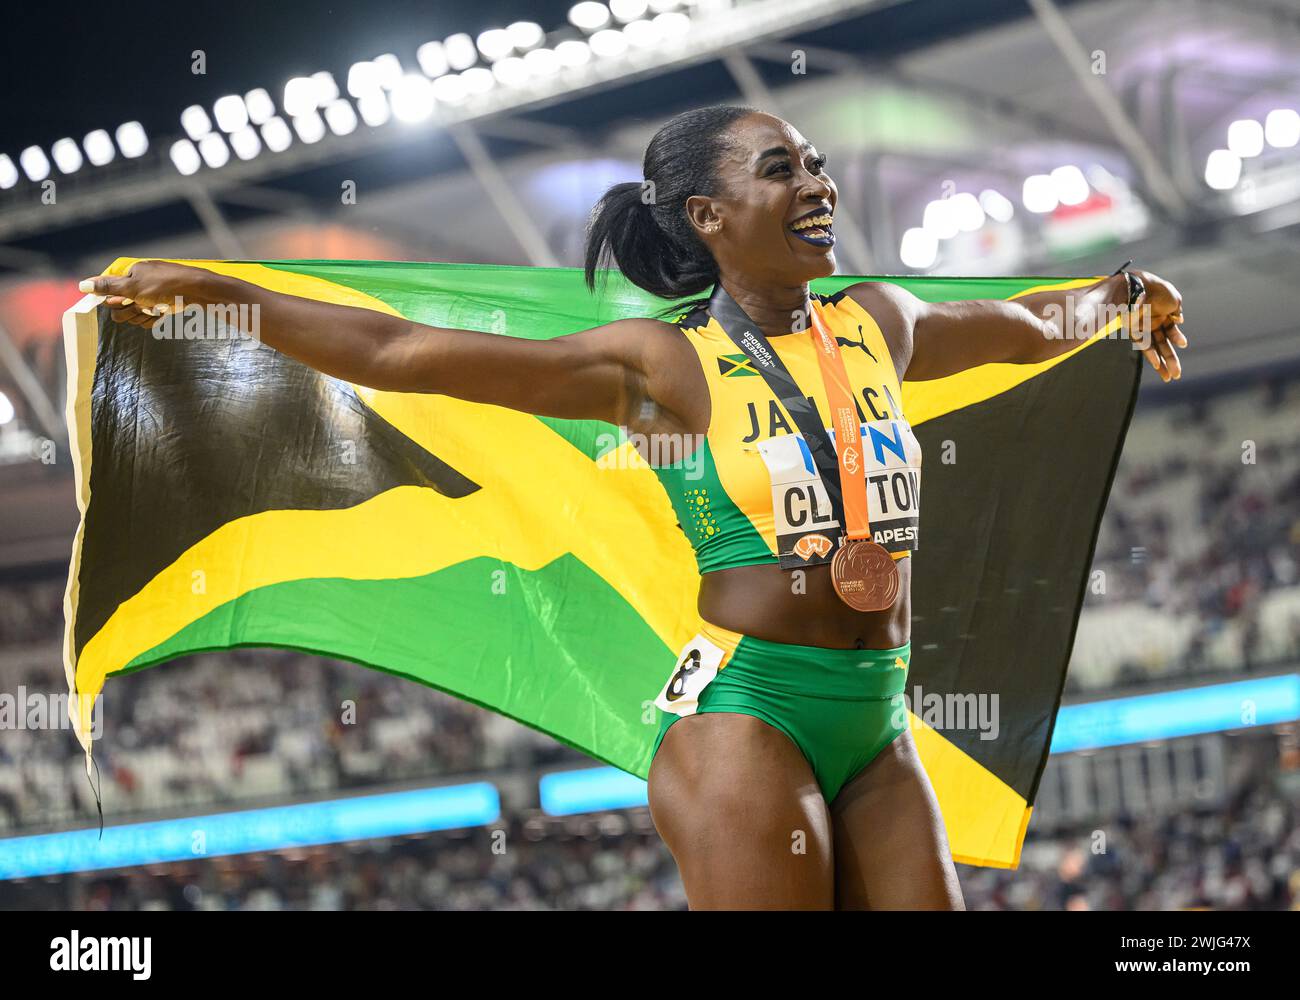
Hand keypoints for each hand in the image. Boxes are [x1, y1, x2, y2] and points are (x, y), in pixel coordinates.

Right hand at [79, 260, 210, 328]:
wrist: (198, 292)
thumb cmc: (165, 285)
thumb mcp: (132, 286)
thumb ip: (107, 287)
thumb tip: (82, 285)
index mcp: (128, 274)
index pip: (107, 293)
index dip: (113, 301)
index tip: (122, 302)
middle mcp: (136, 285)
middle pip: (118, 308)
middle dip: (128, 311)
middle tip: (141, 305)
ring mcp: (148, 297)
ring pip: (132, 316)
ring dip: (142, 316)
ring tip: (155, 309)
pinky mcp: (159, 308)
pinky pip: (146, 320)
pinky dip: (153, 319)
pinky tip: (162, 314)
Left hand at [1130, 270, 1185, 381]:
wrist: (1137, 286)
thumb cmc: (1157, 289)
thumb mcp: (1174, 298)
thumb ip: (1177, 309)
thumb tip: (1179, 320)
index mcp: (1164, 314)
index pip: (1171, 332)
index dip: (1177, 339)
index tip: (1183, 344)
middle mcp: (1153, 322)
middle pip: (1164, 344)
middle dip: (1171, 359)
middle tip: (1177, 375)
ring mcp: (1143, 327)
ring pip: (1154, 348)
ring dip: (1162, 363)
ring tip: (1170, 377)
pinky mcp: (1132, 329)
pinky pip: (1142, 344)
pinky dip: (1150, 354)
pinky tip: (1157, 363)